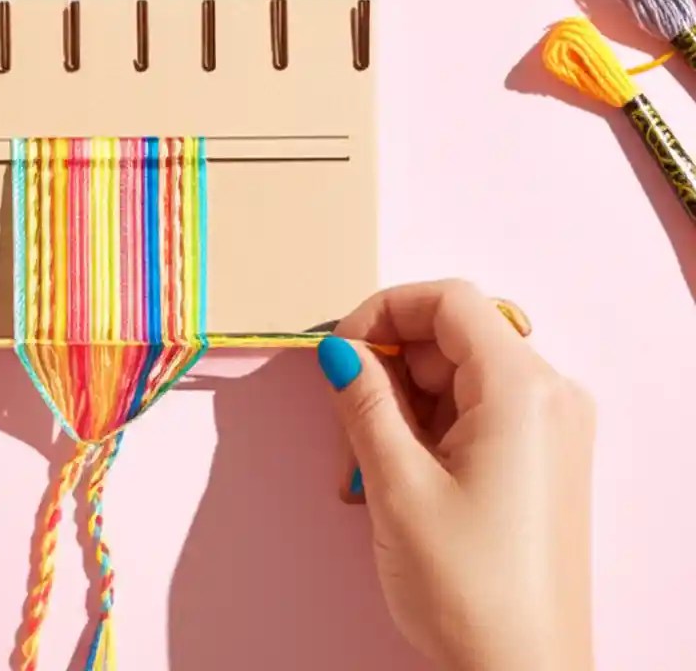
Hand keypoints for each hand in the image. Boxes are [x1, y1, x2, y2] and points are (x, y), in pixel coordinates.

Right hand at [316, 280, 594, 670]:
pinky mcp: (539, 460)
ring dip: (398, 408)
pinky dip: (424, 432)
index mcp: (523, 388)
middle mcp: (548, 395)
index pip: (448, 300)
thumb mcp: (396, 485)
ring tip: (363, 472)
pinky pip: (473, 415)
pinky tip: (392, 480)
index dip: (382, 311)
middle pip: (450, 338)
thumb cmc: (465, 585)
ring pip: (455, 378)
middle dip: (384, 371)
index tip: (336, 355)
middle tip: (343, 433)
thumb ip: (364, 403)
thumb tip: (338, 350)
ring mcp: (548, 429)